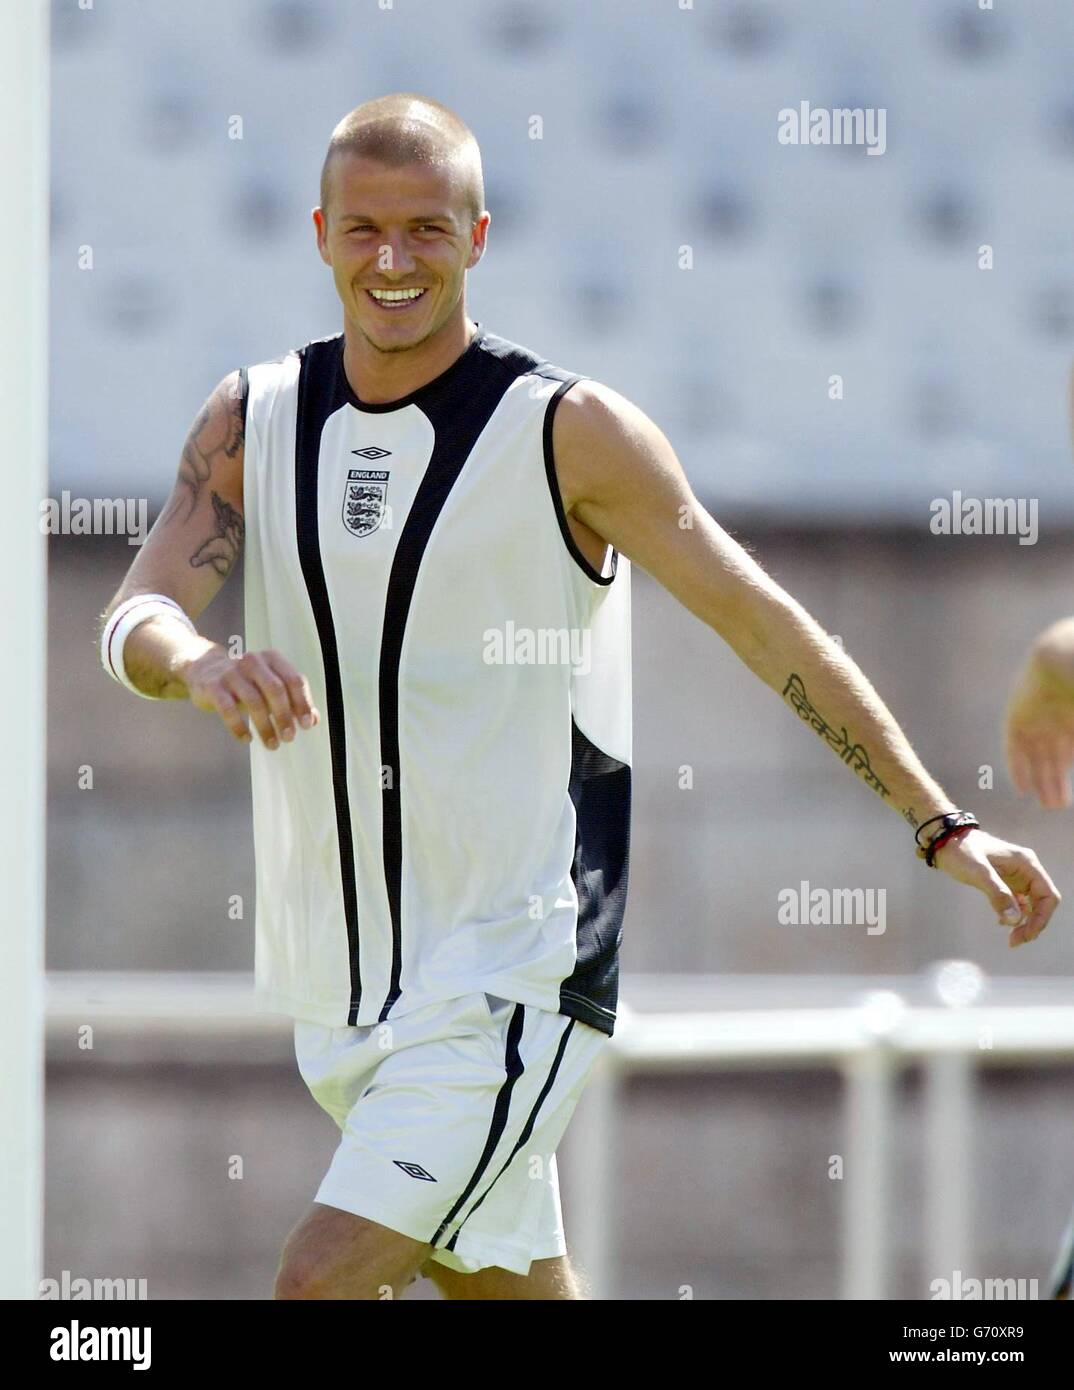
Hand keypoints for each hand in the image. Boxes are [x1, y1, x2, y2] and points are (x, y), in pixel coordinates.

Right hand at [177, 645, 320, 748]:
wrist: (205, 669)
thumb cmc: (246, 681)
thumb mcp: (270, 685)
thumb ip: (292, 701)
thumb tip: (313, 720)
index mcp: (272, 659)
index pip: (294, 680)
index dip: (303, 703)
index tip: (306, 725)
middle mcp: (253, 661)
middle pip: (275, 690)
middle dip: (284, 716)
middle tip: (289, 737)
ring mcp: (232, 673)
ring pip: (254, 701)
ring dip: (265, 726)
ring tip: (272, 744)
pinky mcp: (213, 686)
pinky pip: (228, 709)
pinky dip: (239, 726)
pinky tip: (246, 739)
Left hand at [930, 828, 1059, 946]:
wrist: (944, 841)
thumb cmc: (961, 851)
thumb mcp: (979, 872)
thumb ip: (997, 894)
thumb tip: (1015, 920)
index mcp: (1026, 864)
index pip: (1048, 896)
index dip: (1042, 918)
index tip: (1026, 935)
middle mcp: (1026, 870)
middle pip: (1042, 903)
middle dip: (1033, 924)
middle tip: (1014, 941)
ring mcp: (1017, 876)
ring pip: (1031, 905)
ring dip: (1024, 922)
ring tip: (1010, 937)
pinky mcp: (1006, 882)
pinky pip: (1018, 903)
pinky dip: (1014, 915)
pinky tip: (1002, 922)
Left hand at [1004, 648, 1073, 808]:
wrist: (1061, 664)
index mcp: (1070, 718)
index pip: (1066, 750)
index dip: (1064, 770)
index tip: (1069, 792)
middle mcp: (1052, 720)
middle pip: (1051, 757)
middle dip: (1054, 781)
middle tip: (1057, 805)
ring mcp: (1034, 720)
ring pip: (1036, 758)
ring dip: (1041, 782)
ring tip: (1050, 805)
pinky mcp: (1015, 719)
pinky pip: (1014, 749)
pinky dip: (1019, 769)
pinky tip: (1024, 789)